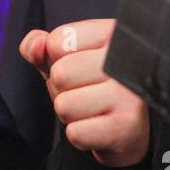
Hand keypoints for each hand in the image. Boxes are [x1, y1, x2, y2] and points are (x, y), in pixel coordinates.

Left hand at [19, 19, 149, 167]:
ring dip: (71, 114)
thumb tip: (35, 44)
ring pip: (64, 105)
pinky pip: (75, 133)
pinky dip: (81, 136)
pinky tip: (101, 128)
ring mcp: (130, 94)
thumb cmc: (97, 87)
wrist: (134, 128)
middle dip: (63, 90)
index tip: (80, 68)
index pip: (57, 41)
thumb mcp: (68, 59)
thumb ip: (42, 48)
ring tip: (94, 111)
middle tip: (88, 94)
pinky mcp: (128, 126)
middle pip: (59, 74)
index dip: (57, 60)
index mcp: (112, 34)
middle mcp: (127, 60)